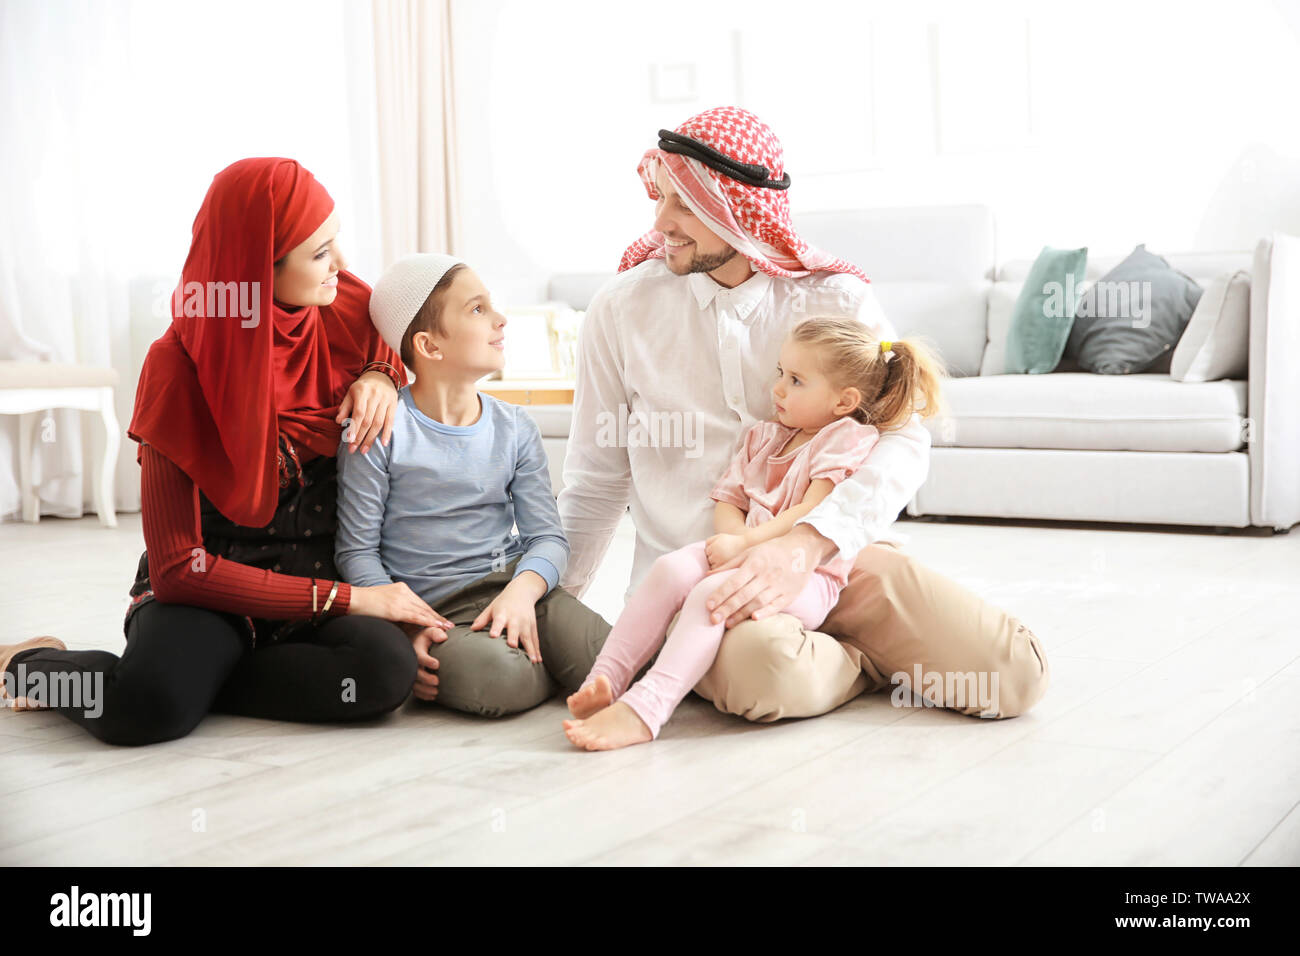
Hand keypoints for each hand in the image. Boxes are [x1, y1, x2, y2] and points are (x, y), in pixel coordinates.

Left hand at [337, 370, 397, 454]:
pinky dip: (387, 433)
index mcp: (362, 392)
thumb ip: (344, 407)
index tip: (349, 440)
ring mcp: (385, 401)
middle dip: (360, 437)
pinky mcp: (394, 404)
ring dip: (371, 438)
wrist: (381, 375)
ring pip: (378, 423)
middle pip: (368, 420)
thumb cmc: (362, 387)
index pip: (358, 413)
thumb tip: (338, 422)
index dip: (354, 427)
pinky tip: (383, 444)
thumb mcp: (350, 393)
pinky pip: (390, 421)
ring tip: (364, 450)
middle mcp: (375, 396)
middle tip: (353, 449)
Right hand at [349, 581, 448, 628]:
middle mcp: (403, 592)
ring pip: (422, 612)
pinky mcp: (395, 609)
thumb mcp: (384, 601)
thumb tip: (401, 617)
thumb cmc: (363, 604)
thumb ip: (395, 606)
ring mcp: (400, 600)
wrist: (350, 599)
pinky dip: (427, 622)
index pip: (420, 603)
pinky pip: (415, 617)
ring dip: (436, 621)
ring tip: (446, 628)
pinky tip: (436, 626)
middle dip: (437, 617)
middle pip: (424, 607)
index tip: (441, 619)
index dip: (432, 612)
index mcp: (401, 589)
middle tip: (450, 625)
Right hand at [401, 623, 449, 700]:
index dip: (427, 661)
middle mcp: (411, 662)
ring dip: (425, 689)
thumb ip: (436, 633)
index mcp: (415, 649)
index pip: (419, 656)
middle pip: (416, 673)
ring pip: (414, 684)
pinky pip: (414, 690)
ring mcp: (409, 672)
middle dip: (426, 679)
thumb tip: (443, 637)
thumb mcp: (429, 631)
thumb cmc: (423, 639)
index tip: (436, 664)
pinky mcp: (411, 679)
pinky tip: (432, 695)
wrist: (412, 644)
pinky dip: (422, 694)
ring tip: (436, 691)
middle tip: (436, 681)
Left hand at [470, 572, 546, 663]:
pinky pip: (535, 640)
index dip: (496, 628)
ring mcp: (525, 623)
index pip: (499, 621)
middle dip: (513, 638)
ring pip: (528, 637)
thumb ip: (482, 619)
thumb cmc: (503, 602)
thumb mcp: (491, 608)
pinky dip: (537, 650)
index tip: (493, 635)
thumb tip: (472, 629)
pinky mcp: (533, 626)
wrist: (522, 591)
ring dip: (530, 649)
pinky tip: (538, 660)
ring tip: (533, 662)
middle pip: (514, 630)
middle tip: (512, 647)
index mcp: (503, 614)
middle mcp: (515, 619)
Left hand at [705, 525, 834, 628]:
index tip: (708, 605)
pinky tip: (754, 620)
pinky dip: (766, 613)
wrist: (803, 548)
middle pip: (743, 595)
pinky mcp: (790, 594)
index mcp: (755, 563)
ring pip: (758, 602)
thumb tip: (707, 575)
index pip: (734, 581)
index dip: (720, 594)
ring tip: (727, 624)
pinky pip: (776, 606)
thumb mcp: (750, 551)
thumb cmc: (772, 550)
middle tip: (713, 620)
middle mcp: (766, 575)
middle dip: (727, 608)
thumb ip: (729, 564)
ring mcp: (779, 586)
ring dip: (742, 614)